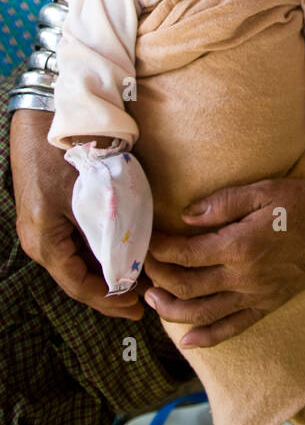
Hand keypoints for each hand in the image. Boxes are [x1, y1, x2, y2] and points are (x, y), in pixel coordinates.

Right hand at [10, 110, 144, 318]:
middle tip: (145, 297)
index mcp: (46, 243)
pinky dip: (98, 251)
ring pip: (77, 261)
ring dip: (106, 270)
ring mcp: (42, 227)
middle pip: (78, 278)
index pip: (81, 287)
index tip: (137, 309)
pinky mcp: (49, 212)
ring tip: (139, 278)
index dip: (110, 301)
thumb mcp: (95, 195)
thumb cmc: (70, 152)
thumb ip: (110, 231)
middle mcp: (40, 241)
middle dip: (111, 289)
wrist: (46, 115)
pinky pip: (75, 243)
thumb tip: (132, 263)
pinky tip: (121, 252)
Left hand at [144, 176, 304, 348]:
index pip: (186, 253)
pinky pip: (232, 328)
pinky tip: (186, 341)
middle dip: (158, 277)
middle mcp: (243, 277)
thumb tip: (186, 217)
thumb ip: (223, 203)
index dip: (160, 249)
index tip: (146, 240)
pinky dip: (207, 338)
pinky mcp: (266, 306)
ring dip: (171, 309)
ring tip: (152, 299)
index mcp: (240, 245)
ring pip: (202, 313)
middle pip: (187, 285)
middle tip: (143, 266)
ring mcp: (255, 296)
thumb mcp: (264, 190)